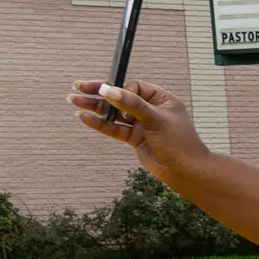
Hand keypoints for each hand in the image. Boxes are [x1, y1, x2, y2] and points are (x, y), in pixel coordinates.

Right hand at [69, 79, 208, 184]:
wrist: (185, 171)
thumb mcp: (155, 119)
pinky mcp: (135, 138)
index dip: (120, 90)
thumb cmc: (178, 142)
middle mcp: (151, 110)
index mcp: (162, 100)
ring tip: (73, 101)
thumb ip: (132, 105)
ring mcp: (142, 124)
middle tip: (78, 87)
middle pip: (121, 98)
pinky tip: (83, 118)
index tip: (109, 94)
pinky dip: (100, 124)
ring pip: (115, 114)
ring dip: (95, 108)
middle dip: (100, 93)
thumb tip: (109, 90)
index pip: (134, 88)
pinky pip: (114, 129)